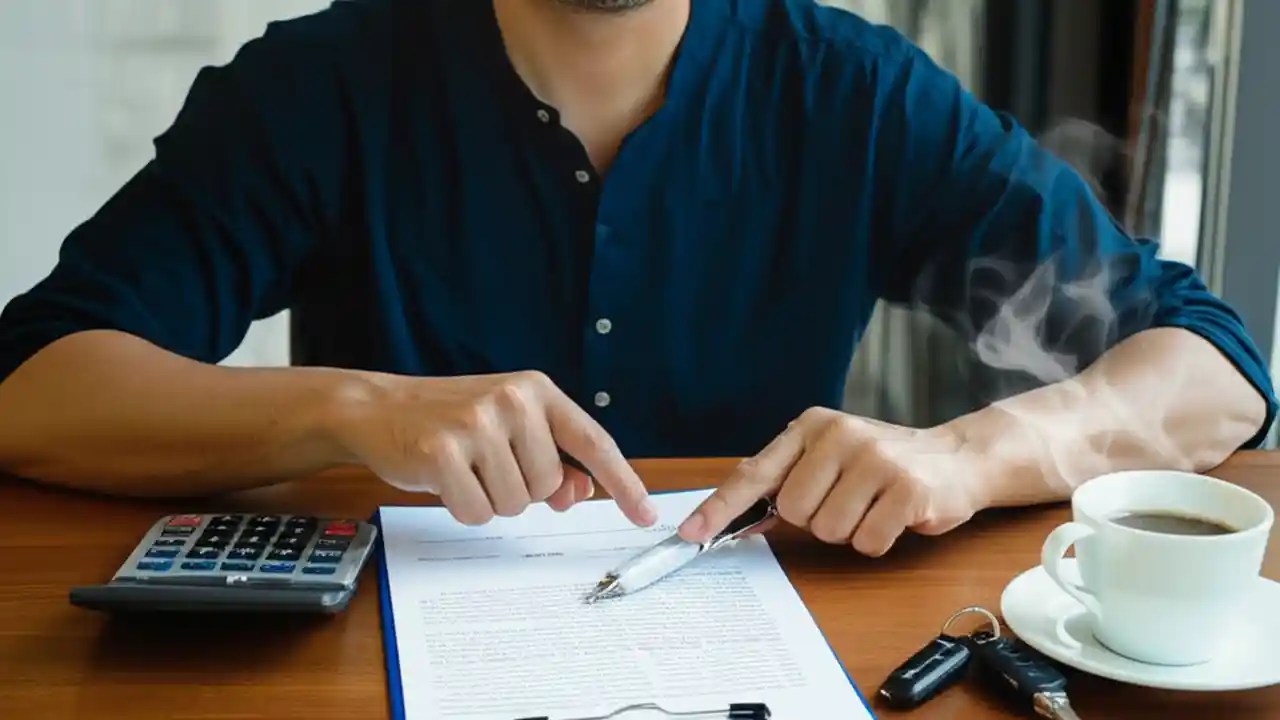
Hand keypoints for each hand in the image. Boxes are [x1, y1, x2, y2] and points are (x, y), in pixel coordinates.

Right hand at [331, 370, 655, 526]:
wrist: (380, 408)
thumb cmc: (452, 421)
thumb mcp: (510, 429)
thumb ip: (552, 460)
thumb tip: (580, 492)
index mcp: (537, 391)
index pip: (593, 442)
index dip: (623, 482)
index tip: (646, 513)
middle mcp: (513, 400)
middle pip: (548, 486)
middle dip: (521, 491)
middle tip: (487, 465)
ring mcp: (477, 423)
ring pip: (514, 505)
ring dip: (490, 500)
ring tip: (465, 469)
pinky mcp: (443, 451)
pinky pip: (477, 513)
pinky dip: (463, 508)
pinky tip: (445, 479)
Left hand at [677, 407, 983, 555]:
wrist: (957, 458)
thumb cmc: (883, 463)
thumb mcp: (829, 456)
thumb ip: (785, 478)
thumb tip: (729, 517)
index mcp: (811, 426)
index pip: (755, 472)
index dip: (720, 507)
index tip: (690, 534)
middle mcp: (840, 435)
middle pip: (794, 512)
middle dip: (818, 520)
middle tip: (849, 501)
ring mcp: (875, 459)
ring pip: (829, 531)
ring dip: (851, 532)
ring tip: (874, 506)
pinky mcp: (907, 488)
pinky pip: (867, 541)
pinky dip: (879, 540)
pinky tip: (896, 516)